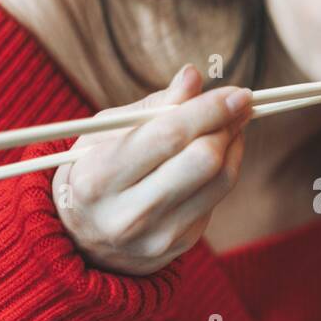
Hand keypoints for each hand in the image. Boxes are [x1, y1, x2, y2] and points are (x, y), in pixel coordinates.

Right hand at [52, 64, 251, 275]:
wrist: (81, 240)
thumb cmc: (93, 170)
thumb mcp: (104, 133)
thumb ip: (152, 106)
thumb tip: (193, 77)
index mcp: (99, 177)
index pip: (169, 136)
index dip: (209, 110)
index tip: (237, 92)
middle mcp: (129, 213)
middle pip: (203, 161)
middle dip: (228, 124)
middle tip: (239, 103)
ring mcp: (158, 235)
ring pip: (220, 180)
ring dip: (234, 144)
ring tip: (232, 122)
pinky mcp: (180, 244)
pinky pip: (218, 198)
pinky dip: (226, 167)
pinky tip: (219, 151)